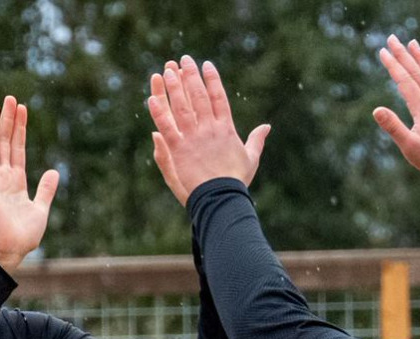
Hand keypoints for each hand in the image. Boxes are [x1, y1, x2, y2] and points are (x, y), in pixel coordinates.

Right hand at [0, 96, 60, 272]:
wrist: (11, 249)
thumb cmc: (24, 235)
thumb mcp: (40, 209)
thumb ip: (46, 190)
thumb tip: (54, 171)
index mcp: (16, 181)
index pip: (18, 148)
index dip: (20, 129)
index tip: (22, 110)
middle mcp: (3, 177)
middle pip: (5, 142)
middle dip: (8, 120)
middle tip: (10, 98)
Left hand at [145, 56, 270, 204]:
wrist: (221, 197)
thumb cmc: (236, 181)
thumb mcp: (251, 158)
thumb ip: (257, 140)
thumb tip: (267, 126)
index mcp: (226, 128)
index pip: (219, 97)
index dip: (212, 79)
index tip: (206, 64)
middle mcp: (209, 129)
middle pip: (199, 96)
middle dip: (191, 76)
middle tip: (184, 59)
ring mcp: (193, 138)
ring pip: (181, 107)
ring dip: (174, 87)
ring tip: (167, 70)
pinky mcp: (179, 149)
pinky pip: (167, 127)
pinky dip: (159, 113)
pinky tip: (152, 98)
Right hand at [372, 35, 419, 178]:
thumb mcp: (409, 146)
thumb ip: (393, 127)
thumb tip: (376, 110)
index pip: (405, 80)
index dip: (393, 65)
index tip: (383, 51)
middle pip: (416, 71)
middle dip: (403, 54)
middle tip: (392, 38)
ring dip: (419, 57)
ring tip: (413, 43)